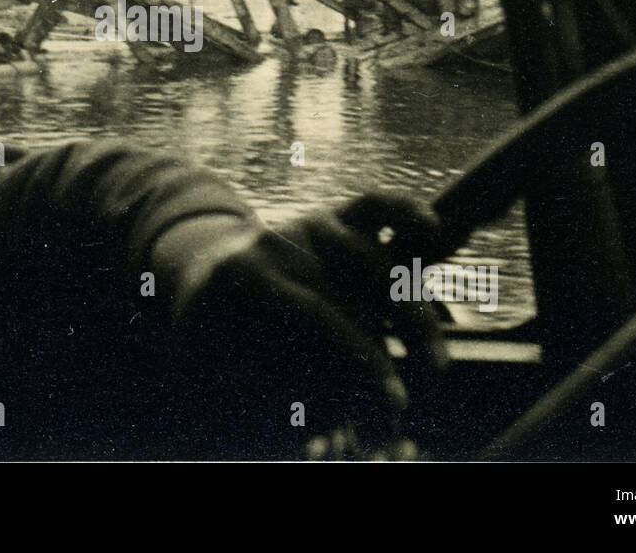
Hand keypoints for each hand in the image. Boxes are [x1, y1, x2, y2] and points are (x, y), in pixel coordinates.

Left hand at [151, 200, 448, 450]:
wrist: (199, 266)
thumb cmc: (205, 327)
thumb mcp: (204, 359)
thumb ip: (242, 386)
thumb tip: (306, 431)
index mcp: (244, 273)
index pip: (318, 313)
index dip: (362, 356)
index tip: (393, 400)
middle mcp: (279, 239)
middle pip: (352, 295)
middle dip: (384, 353)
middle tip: (403, 407)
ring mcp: (310, 221)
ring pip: (375, 258)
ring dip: (412, 311)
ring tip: (435, 360)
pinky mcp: (334, 214)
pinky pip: (378, 204)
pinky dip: (408, 213)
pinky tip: (437, 231)